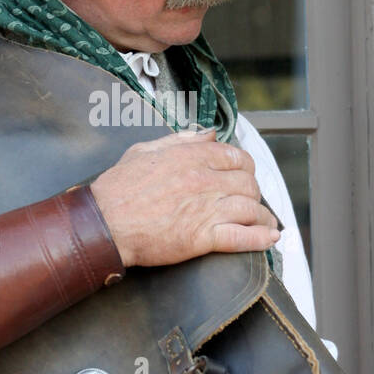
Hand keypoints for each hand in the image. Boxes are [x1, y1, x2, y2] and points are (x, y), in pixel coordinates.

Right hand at [89, 127, 279, 266]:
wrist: (104, 222)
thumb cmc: (119, 188)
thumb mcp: (146, 150)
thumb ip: (181, 139)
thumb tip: (208, 134)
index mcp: (191, 156)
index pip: (235, 157)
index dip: (245, 167)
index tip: (244, 175)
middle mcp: (203, 180)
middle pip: (248, 183)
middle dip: (254, 192)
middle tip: (251, 200)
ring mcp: (205, 209)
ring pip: (250, 209)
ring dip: (262, 217)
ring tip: (266, 224)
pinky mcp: (202, 237)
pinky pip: (242, 237)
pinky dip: (259, 239)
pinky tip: (268, 239)